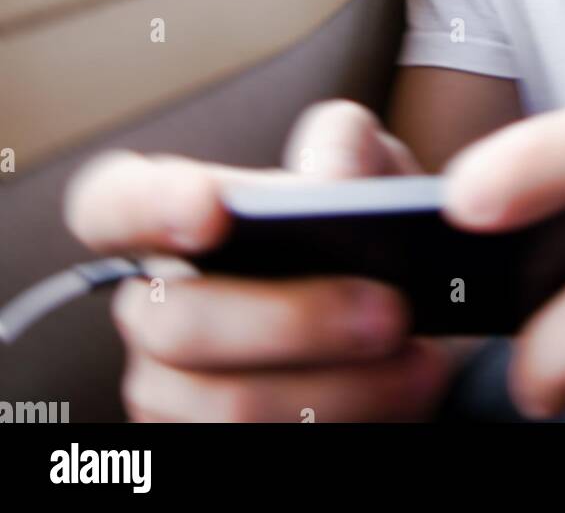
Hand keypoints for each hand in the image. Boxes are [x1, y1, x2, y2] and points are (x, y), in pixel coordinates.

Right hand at [63, 100, 453, 421]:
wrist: (413, 333)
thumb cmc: (367, 239)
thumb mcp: (370, 171)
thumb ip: (345, 143)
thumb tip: (328, 179)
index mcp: (175, 220)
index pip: (109, 204)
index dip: (145, 205)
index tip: (214, 212)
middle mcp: (156, 309)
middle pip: (181, 324)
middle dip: (295, 320)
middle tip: (391, 310)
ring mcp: (171, 394)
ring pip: (227, 406)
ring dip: (341, 388)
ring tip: (420, 362)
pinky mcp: (209, 452)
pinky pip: (261, 455)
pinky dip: (346, 426)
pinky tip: (402, 397)